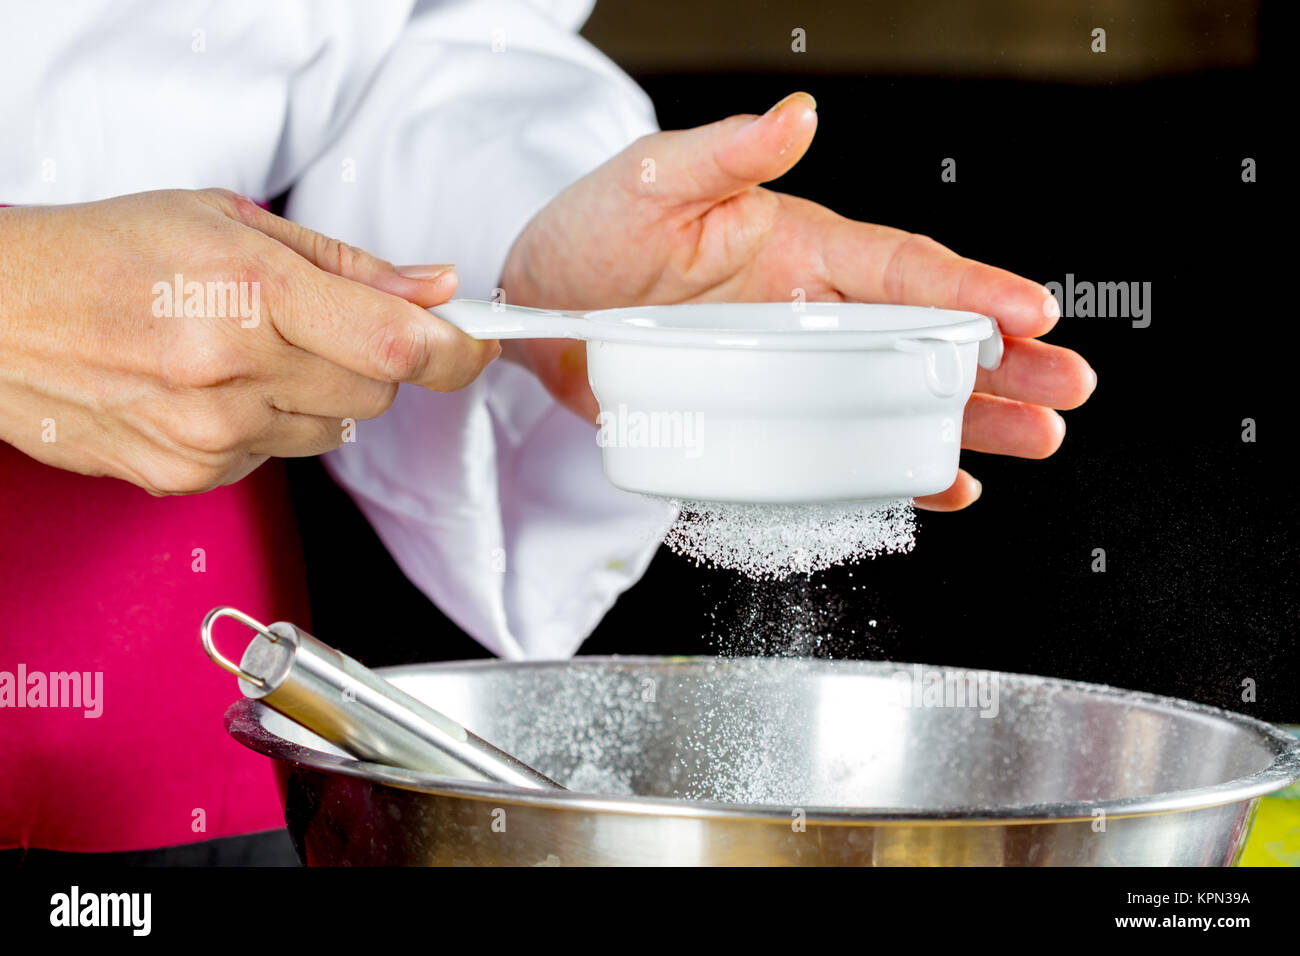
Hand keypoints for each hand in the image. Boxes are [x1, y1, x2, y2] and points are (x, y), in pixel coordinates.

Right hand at [0, 189, 497, 493]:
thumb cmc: (104, 255)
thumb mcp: (231, 222)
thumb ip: (348, 266)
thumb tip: (433, 290)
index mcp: (250, 292)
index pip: (397, 344)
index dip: (457, 350)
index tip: (479, 344)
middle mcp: (232, 371)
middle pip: (380, 391)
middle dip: (373, 358)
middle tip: (320, 323)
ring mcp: (209, 433)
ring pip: (334, 427)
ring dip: (318, 393)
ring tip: (247, 351)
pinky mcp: (190, 477)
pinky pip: (278, 457)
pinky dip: (267, 424)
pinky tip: (213, 388)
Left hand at [500, 93, 1094, 510]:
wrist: (537, 310)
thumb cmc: (593, 233)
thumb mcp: (654, 180)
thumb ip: (727, 152)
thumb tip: (797, 115)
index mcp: (801, 246)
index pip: (902, 266)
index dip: (971, 287)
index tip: (1032, 310)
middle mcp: (811, 309)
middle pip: (926, 337)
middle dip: (1002, 362)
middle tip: (1066, 386)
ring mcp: (792, 370)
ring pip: (900, 395)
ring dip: (970, 419)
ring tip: (1035, 439)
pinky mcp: (763, 418)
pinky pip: (841, 445)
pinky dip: (892, 466)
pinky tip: (942, 482)